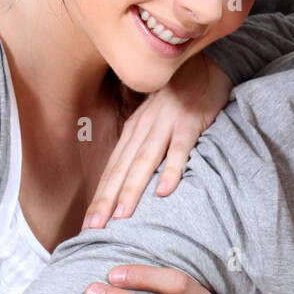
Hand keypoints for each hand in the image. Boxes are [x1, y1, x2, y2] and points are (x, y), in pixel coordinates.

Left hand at [84, 53, 232, 228]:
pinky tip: (164, 192)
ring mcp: (166, 125)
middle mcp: (144, 128)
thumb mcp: (155, 118)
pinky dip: (171, 170)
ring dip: (132, 188)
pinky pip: (180, 150)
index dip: (100, 197)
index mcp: (134, 130)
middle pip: (122, 169)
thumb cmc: (180, 96)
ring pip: (144, 161)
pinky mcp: (190, 122)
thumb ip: (144, 144)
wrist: (205, 64)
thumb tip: (131, 176)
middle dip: (106, 199)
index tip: (88, 225)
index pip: (113, 169)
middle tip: (93, 228)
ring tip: (121, 215)